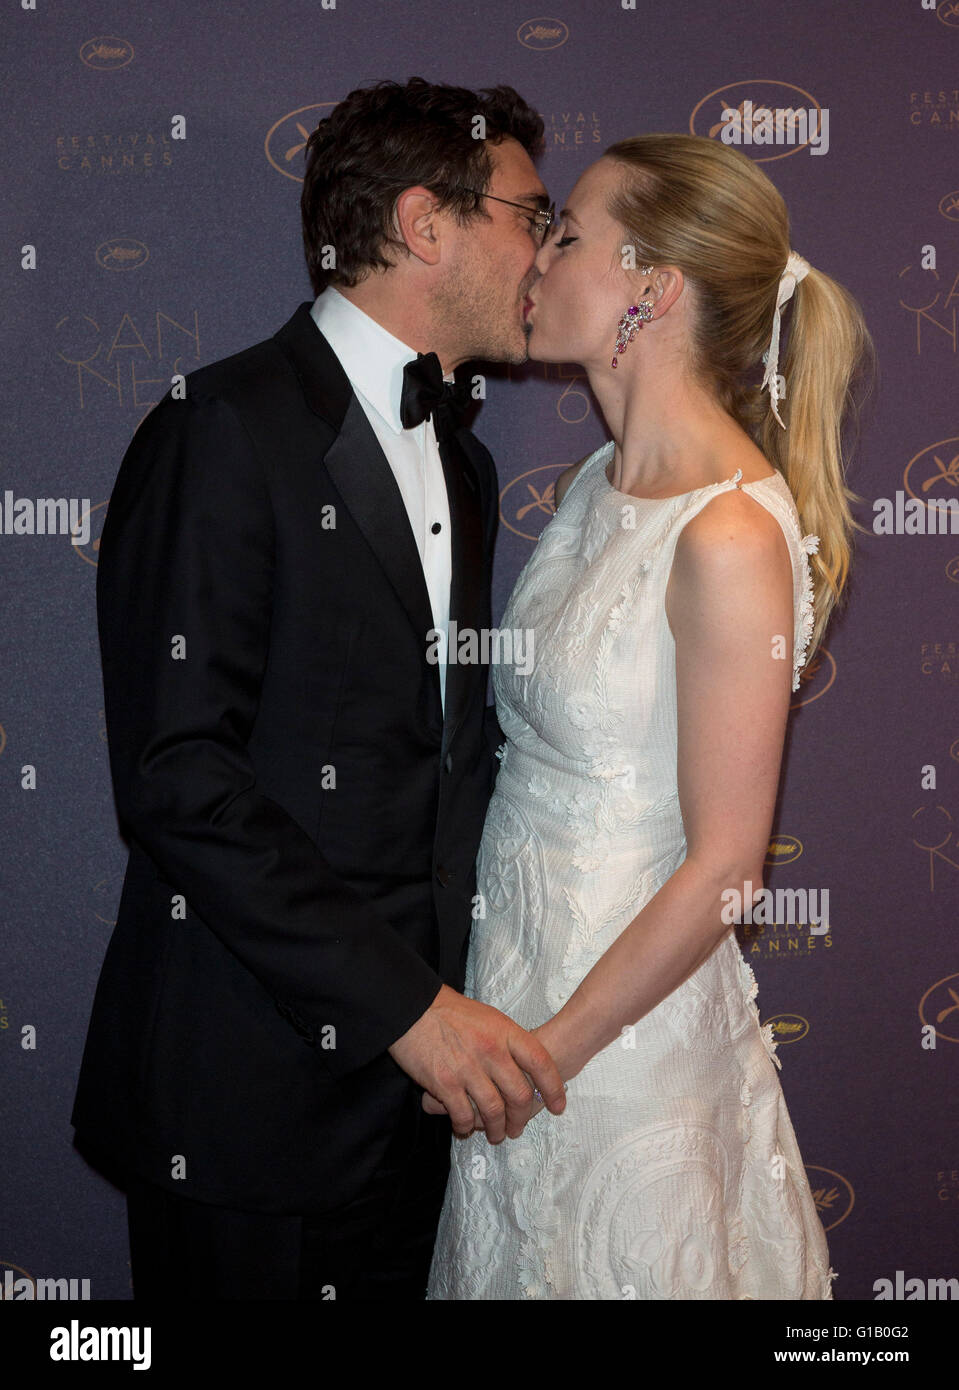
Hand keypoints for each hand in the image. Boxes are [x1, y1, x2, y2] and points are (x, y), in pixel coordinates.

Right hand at [388, 984, 565, 1143]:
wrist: (412, 1008)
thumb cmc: (451, 1012)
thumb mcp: (489, 1017)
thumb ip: (507, 1041)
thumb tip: (523, 1065)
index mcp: (505, 1032)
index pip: (540, 1062)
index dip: (553, 1088)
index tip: (558, 1106)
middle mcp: (491, 1051)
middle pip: (519, 1094)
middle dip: (522, 1117)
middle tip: (517, 1127)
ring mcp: (468, 1068)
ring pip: (494, 1110)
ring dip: (497, 1128)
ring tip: (496, 1134)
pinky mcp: (445, 1083)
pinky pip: (463, 1115)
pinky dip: (466, 1126)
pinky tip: (464, 1127)